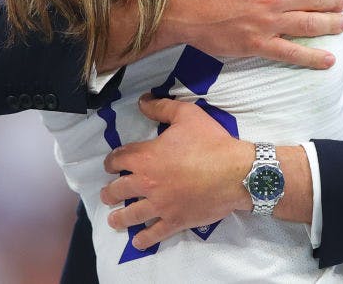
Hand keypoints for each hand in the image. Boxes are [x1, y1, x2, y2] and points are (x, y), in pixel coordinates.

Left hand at [100, 94, 253, 249]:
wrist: (235, 172)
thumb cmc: (211, 142)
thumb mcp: (187, 115)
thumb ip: (162, 107)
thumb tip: (142, 101)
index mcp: (146, 157)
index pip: (119, 159)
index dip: (111, 162)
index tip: (110, 165)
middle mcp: (147, 183)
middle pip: (118, 190)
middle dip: (109, 193)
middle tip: (107, 195)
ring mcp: (160, 205)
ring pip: (131, 215)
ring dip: (119, 218)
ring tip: (114, 220)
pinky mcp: (175, 221)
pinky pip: (154, 233)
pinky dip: (144, 239)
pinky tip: (138, 241)